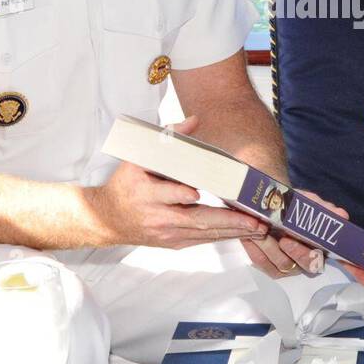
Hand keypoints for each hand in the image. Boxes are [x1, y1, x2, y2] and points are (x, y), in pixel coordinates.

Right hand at [85, 115, 267, 249]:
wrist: (107, 219)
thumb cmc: (125, 184)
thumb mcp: (138, 157)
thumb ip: (168, 138)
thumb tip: (194, 120)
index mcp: (145, 191)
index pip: (165, 193)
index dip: (180, 194)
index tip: (197, 193)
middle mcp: (156, 215)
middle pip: (193, 219)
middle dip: (225, 221)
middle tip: (252, 221)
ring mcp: (165, 233)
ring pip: (202, 233)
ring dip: (231, 232)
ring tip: (256, 229)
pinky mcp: (172, 243)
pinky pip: (201, 240)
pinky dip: (222, 236)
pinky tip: (242, 233)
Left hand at [244, 188, 363, 291]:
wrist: (257, 202)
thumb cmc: (286, 203)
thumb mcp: (304, 200)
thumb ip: (321, 208)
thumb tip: (341, 216)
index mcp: (321, 241)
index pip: (345, 260)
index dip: (359, 270)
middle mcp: (308, 254)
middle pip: (312, 265)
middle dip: (300, 251)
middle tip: (286, 238)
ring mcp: (289, 262)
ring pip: (287, 266)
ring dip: (274, 248)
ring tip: (266, 230)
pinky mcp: (268, 265)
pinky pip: (267, 266)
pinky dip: (259, 250)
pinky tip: (255, 237)